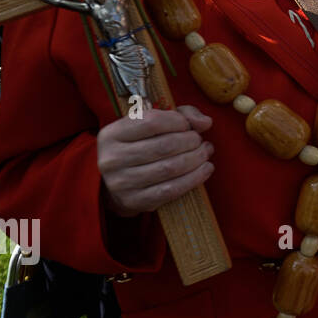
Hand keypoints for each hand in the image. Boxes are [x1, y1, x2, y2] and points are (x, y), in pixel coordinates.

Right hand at [97, 106, 213, 216]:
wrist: (115, 184)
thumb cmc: (139, 146)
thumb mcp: (151, 124)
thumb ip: (181, 115)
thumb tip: (205, 122)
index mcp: (111, 134)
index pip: (151, 122)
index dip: (177, 121)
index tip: (188, 125)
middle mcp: (112, 159)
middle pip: (164, 146)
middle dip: (191, 141)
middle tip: (200, 141)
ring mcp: (122, 183)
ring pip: (170, 168)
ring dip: (196, 158)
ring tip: (205, 152)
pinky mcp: (134, 201)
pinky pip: (171, 190)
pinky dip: (194, 178)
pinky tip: (205, 169)